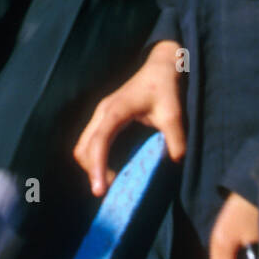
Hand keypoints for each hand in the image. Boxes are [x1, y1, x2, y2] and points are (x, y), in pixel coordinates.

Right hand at [73, 41, 186, 195]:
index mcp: (116, 110)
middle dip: (92, 171)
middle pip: (84, 148)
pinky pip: (90, 142)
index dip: (97, 166)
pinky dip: (94, 159)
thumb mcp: (174, 112)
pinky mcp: (104, 117)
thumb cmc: (166, 87)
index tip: (100, 190)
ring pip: (83, 146)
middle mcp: (103, 112)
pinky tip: (109, 170)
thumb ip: (175, 137)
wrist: (161, 65)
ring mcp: (101, 114)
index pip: (100, 141)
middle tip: (108, 192)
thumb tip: (175, 162)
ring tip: (110, 183)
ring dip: (91, 166)